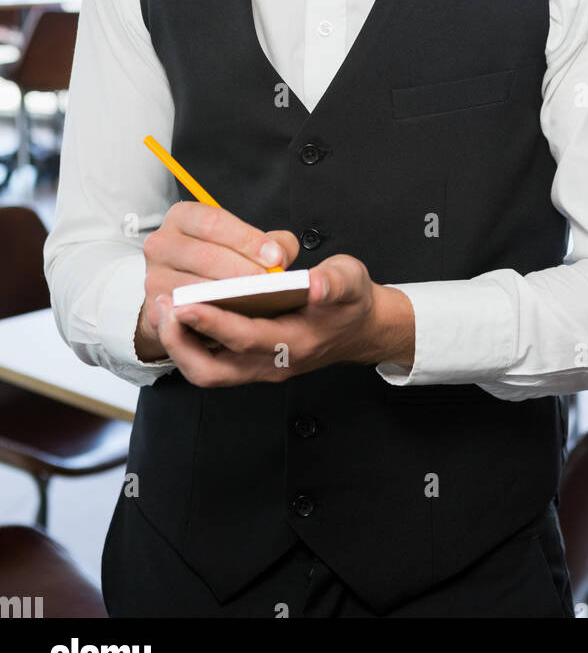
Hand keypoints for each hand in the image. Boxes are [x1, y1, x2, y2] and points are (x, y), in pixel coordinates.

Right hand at [134, 200, 299, 361]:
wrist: (184, 293)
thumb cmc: (219, 262)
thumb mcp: (244, 243)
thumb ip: (271, 242)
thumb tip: (279, 257)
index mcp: (183, 217)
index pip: (214, 222)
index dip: (247, 239)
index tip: (274, 257)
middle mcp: (161, 243)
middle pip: (205, 256)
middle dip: (243, 272)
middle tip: (270, 285)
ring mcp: (153, 277)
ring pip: (196, 287)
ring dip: (229, 297)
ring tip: (257, 302)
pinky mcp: (156, 309)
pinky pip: (186, 314)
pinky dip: (212, 317)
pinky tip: (235, 318)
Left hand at [155, 252, 415, 386]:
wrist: (359, 329)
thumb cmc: (349, 301)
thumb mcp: (351, 280)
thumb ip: (335, 281)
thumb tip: (317, 284)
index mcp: (296, 343)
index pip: (246, 339)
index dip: (213, 322)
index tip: (185, 303)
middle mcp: (272, 364)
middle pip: (214, 370)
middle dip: (182, 342)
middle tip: (163, 307)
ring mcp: (257, 368)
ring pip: (206, 372)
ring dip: (179, 346)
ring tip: (162, 310)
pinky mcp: (248, 363)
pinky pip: (209, 364)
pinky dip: (188, 345)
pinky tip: (175, 316)